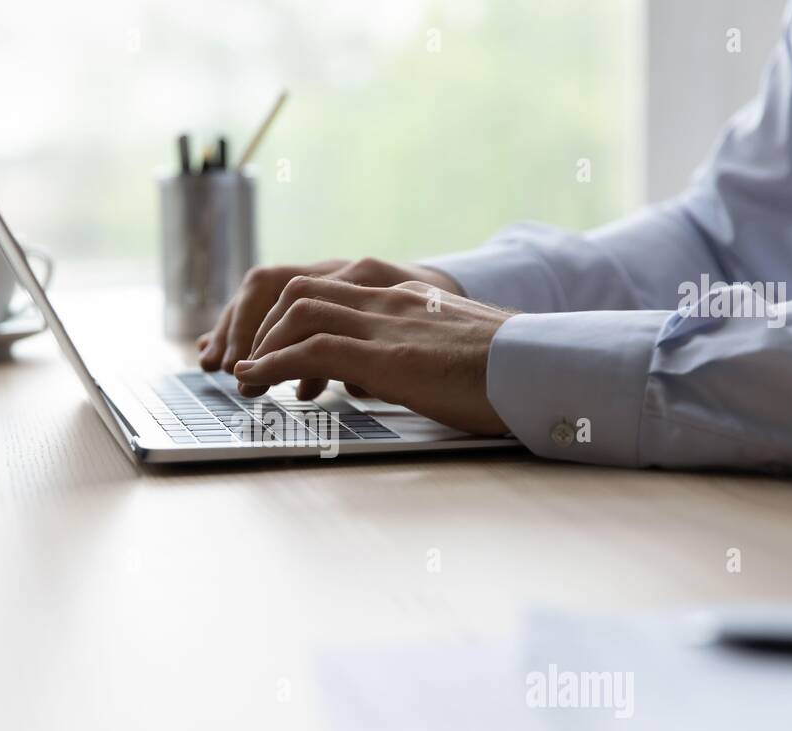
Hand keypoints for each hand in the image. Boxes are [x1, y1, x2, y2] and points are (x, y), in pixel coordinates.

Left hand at [232, 277, 515, 434]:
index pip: (326, 287)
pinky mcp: (387, 355)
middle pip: (298, 290)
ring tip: (245, 378)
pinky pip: (311, 349)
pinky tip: (255, 383)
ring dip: (261, 345)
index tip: (266, 346)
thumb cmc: (508, 370)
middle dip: (261, 326)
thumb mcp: (449, 350)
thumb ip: (410, 350)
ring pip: (297, 312)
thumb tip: (376, 375)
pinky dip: (272, 365)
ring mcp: (387, 322)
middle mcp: (388, 297)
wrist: (545, 367)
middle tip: (246, 363)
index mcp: (404, 294)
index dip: (284, 314)